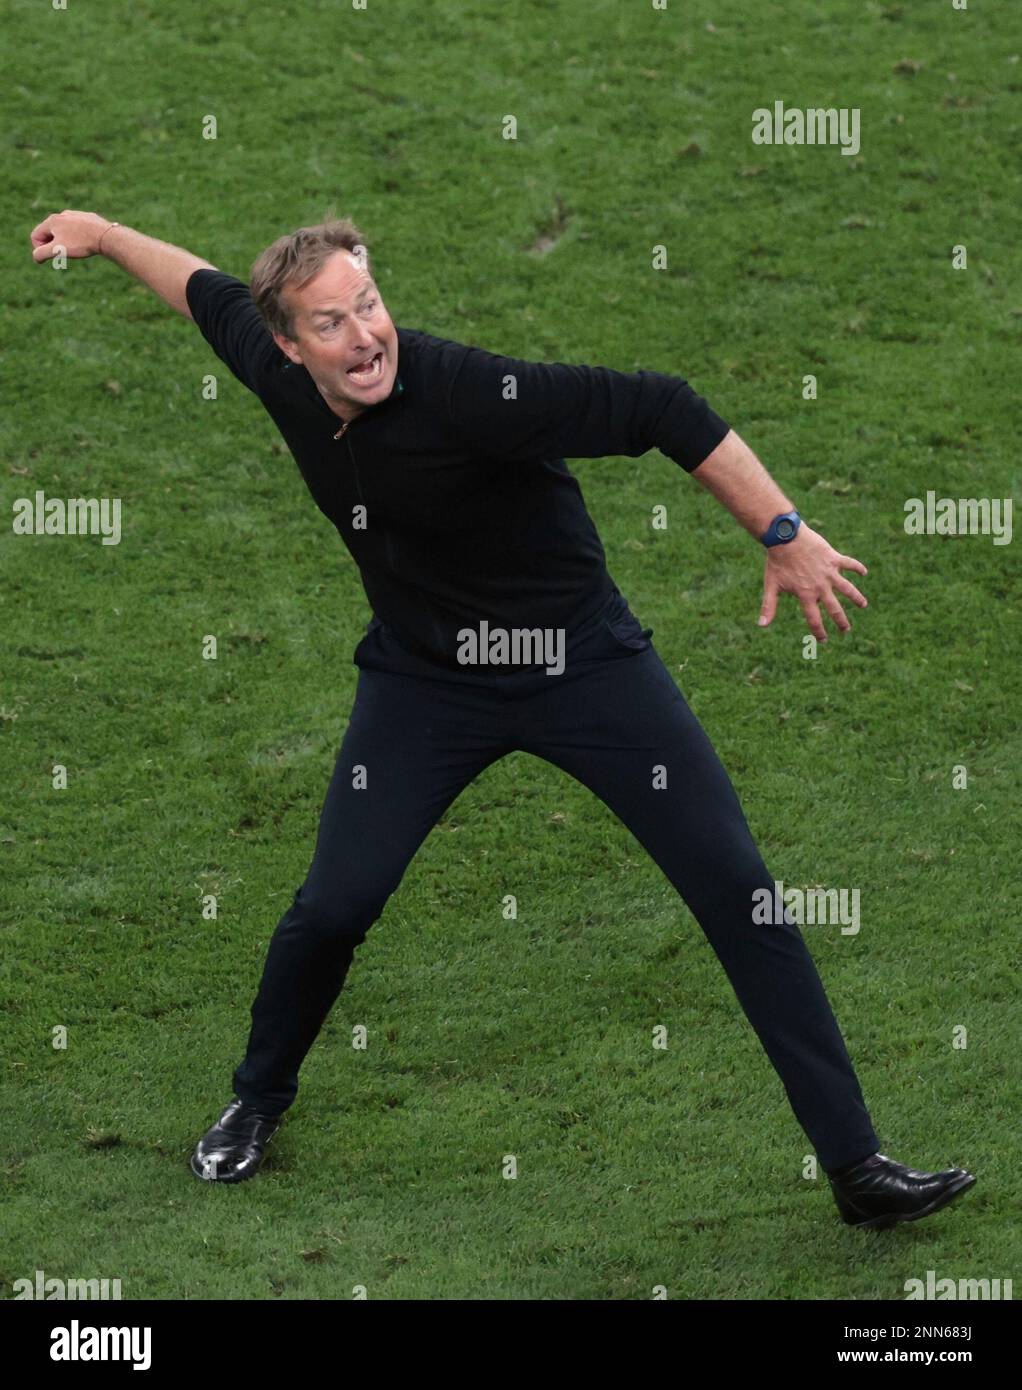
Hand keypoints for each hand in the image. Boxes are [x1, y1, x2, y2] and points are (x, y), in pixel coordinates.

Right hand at [30, 209, 114, 261]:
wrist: (106, 236)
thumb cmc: (81, 243)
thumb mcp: (57, 250)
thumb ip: (41, 253)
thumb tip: (36, 257)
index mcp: (52, 221)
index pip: (36, 235)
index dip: (39, 249)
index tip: (51, 258)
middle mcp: (62, 215)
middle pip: (49, 232)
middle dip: (52, 245)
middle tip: (63, 255)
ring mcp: (75, 215)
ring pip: (64, 231)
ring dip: (65, 242)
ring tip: (75, 250)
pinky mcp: (88, 218)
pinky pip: (77, 229)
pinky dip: (77, 238)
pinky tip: (86, 244)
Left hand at [758, 524, 867, 640]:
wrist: (785, 537)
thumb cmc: (777, 562)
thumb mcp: (771, 585)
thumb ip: (769, 606)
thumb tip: (761, 626)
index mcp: (805, 595)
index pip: (814, 619)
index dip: (819, 632)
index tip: (824, 640)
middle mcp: (820, 586)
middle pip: (834, 609)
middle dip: (841, 622)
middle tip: (846, 630)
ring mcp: (829, 572)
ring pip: (847, 589)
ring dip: (856, 598)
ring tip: (863, 605)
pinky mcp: (834, 558)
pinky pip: (849, 564)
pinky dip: (857, 568)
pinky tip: (864, 572)